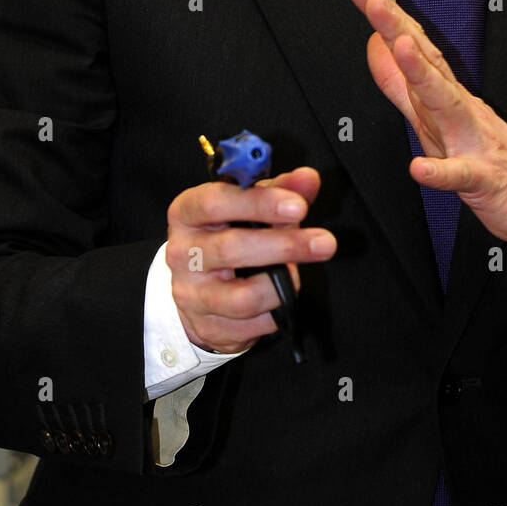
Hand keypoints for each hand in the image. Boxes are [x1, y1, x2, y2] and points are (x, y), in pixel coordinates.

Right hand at [166, 167, 335, 353]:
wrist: (200, 288)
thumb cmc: (229, 235)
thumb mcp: (250, 207)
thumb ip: (281, 189)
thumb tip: (308, 178)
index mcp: (187, 212)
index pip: (215, 202)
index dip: (259, 203)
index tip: (299, 206)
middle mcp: (182, 252)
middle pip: (232, 248)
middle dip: (285, 245)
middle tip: (324, 242)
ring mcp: (190, 294)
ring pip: (244, 295)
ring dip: (282, 285)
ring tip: (297, 275)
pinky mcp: (206, 327)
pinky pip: (252, 325)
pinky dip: (276, 311)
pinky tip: (281, 298)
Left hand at [347, 0, 506, 269]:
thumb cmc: (493, 158)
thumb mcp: (435, 117)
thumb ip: (400, 83)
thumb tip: (375, 45)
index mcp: (444, 94)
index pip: (411, 45)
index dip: (384, 16)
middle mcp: (458, 109)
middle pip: (424, 59)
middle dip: (395, 26)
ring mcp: (473, 141)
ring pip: (444, 104)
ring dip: (421, 75)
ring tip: (400, 46)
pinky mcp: (485, 179)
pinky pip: (461, 175)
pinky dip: (440, 172)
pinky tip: (419, 168)